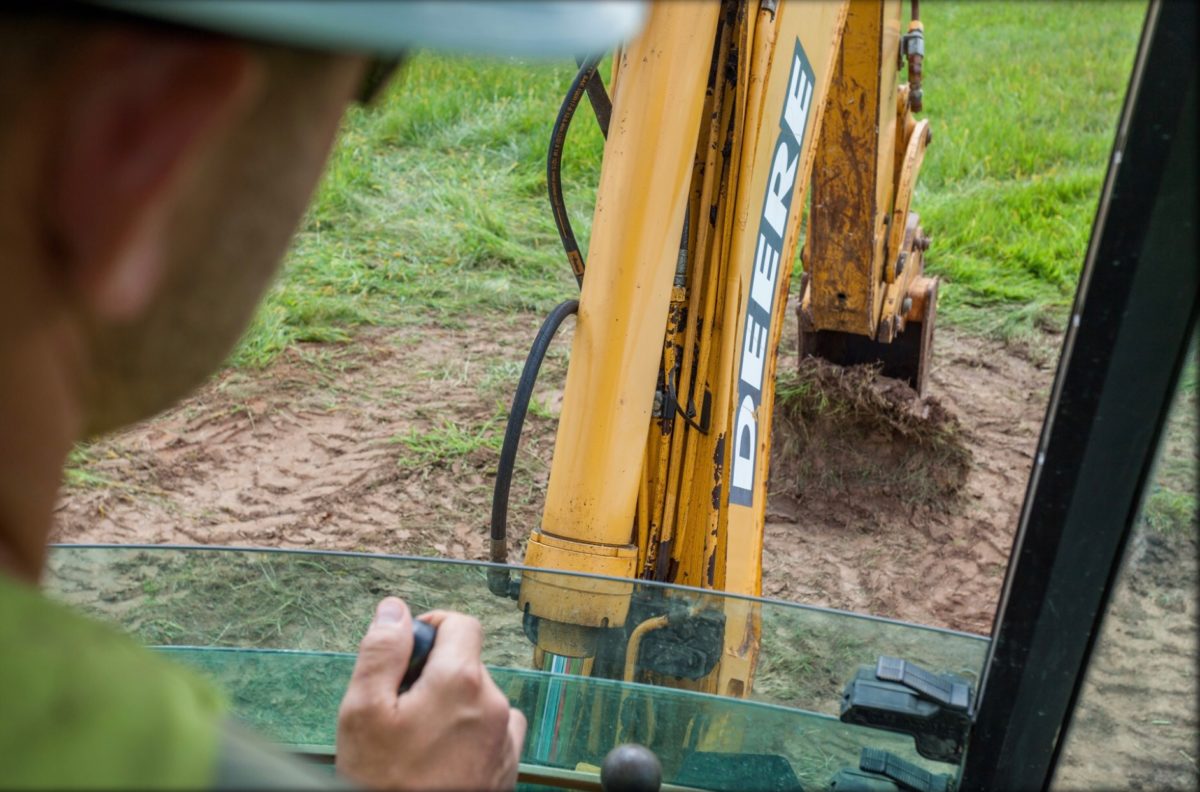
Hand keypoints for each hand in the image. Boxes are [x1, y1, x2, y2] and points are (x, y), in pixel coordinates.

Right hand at [336, 598, 526, 789]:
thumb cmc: (383, 783)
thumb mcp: (363, 710)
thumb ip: (382, 651)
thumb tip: (394, 610)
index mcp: (461, 682)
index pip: (462, 623)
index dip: (433, 627)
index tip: (410, 652)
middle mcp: (494, 705)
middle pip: (468, 664)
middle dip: (436, 675)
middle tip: (400, 710)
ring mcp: (505, 740)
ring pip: (481, 700)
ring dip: (455, 708)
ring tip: (418, 741)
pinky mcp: (507, 770)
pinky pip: (493, 734)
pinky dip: (471, 737)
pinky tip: (441, 760)